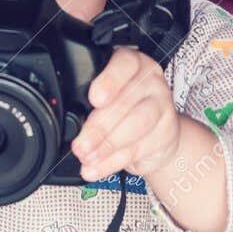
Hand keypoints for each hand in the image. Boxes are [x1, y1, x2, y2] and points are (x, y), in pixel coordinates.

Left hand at [71, 47, 182, 182]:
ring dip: (107, 144)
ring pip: (137, 124)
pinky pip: (138, 148)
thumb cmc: (125, 108)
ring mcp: (162, 105)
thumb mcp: (105, 97)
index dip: (110, 80)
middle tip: (80, 143)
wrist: (157, 132)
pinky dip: (112, 162)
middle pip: (126, 101)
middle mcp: (150, 80)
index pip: (125, 64)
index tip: (95, 99)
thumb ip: (87, 103)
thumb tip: (66, 123)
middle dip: (99, 126)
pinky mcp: (166, 132)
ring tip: (87, 156)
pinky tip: (96, 167)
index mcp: (132, 63)